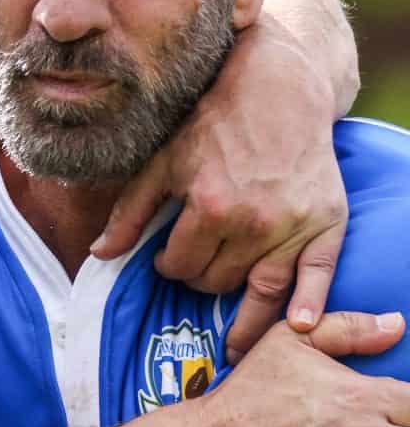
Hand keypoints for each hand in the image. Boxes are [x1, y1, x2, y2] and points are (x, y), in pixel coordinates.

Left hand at [95, 35, 346, 357]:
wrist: (280, 96)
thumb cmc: (213, 128)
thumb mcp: (162, 165)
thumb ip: (130, 212)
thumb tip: (99, 254)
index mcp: (210, 208)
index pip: (178, 266)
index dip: (168, 266)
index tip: (169, 258)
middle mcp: (254, 223)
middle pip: (216, 282)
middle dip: (199, 279)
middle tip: (198, 268)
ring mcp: (294, 227)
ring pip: (259, 291)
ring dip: (240, 308)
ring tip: (230, 326)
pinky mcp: (327, 226)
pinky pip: (317, 279)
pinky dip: (308, 307)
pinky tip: (295, 329)